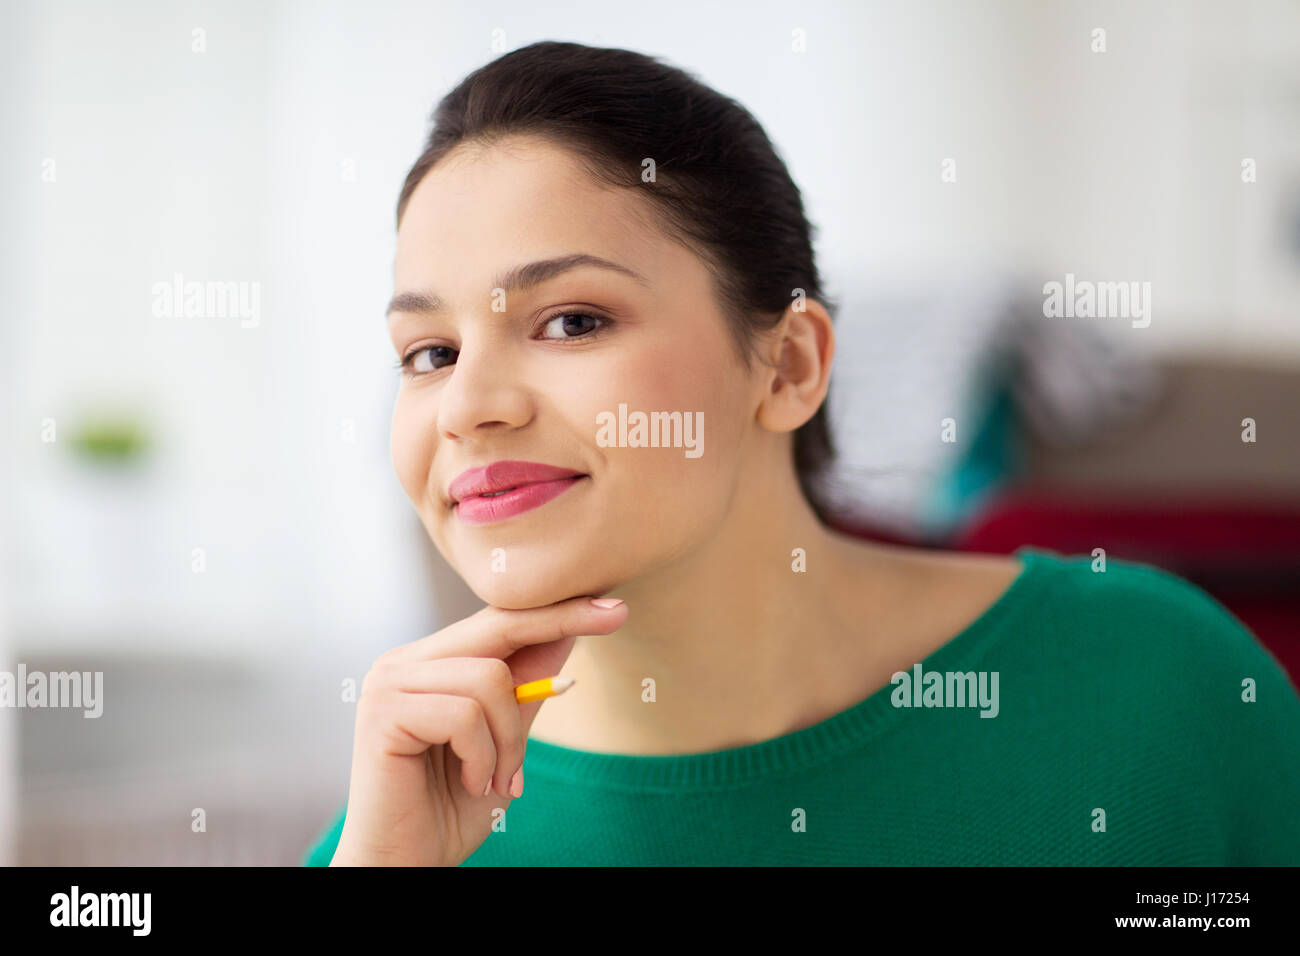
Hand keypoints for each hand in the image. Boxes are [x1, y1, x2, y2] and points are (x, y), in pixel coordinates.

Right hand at [330, 596, 627, 865]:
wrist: (406, 866)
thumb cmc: (448, 810)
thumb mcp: (505, 743)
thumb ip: (525, 691)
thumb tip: (568, 633)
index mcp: (427, 664)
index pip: (498, 622)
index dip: (557, 611)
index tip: (614, 606)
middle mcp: (401, 663)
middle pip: (496, 627)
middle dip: (561, 624)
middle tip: (615, 617)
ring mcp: (388, 684)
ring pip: (489, 678)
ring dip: (510, 739)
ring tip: (498, 779)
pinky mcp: (382, 713)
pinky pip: (465, 715)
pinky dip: (484, 756)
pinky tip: (472, 782)